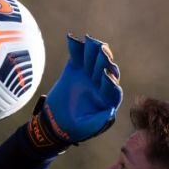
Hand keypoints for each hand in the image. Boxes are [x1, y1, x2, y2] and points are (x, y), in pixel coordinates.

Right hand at [27, 34, 121, 151]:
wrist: (56, 122)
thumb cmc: (76, 128)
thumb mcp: (87, 128)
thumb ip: (99, 121)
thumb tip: (110, 112)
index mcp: (108, 98)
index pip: (112, 87)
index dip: (110, 81)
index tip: (105, 75)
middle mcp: (101, 83)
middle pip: (105, 68)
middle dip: (104, 60)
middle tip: (102, 51)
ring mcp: (89, 73)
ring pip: (93, 59)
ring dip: (92, 50)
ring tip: (89, 41)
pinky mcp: (75, 67)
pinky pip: (76, 55)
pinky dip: (75, 47)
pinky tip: (71, 39)